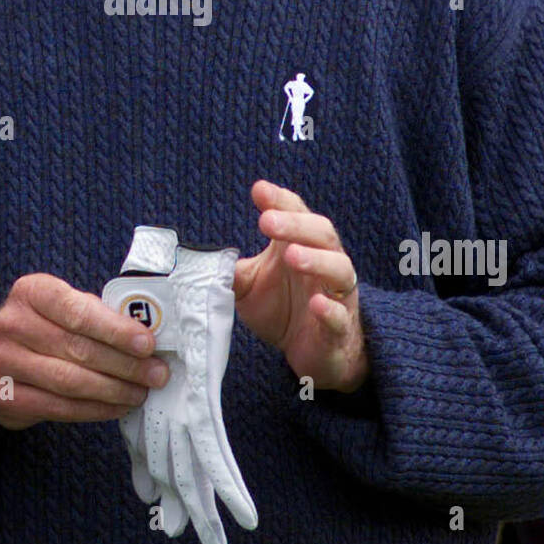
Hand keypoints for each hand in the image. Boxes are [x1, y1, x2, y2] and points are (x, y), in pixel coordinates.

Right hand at [0, 273, 169, 429]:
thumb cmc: (41, 329)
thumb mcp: (61, 308)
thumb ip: (96, 314)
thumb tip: (144, 337)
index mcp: (31, 292)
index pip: (77, 311)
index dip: (116, 330)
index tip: (147, 344)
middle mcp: (11, 324)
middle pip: (78, 348)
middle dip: (125, 364)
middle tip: (156, 373)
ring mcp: (3, 362)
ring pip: (70, 381)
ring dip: (113, 390)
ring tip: (141, 392)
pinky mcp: (4, 397)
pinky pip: (59, 407)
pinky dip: (95, 409)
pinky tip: (117, 407)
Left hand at [233, 180, 369, 392]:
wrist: (314, 353)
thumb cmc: (283, 310)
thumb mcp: (249, 288)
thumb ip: (231, 271)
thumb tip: (203, 261)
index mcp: (301, 246)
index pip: (297, 214)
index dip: (280, 201)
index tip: (259, 190)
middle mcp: (325, 264)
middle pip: (321, 234)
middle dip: (295, 224)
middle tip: (266, 221)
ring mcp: (336, 296)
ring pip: (339, 269)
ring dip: (317, 260)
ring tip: (291, 255)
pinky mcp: (340, 329)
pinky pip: (340, 316)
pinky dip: (330, 309)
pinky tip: (317, 304)